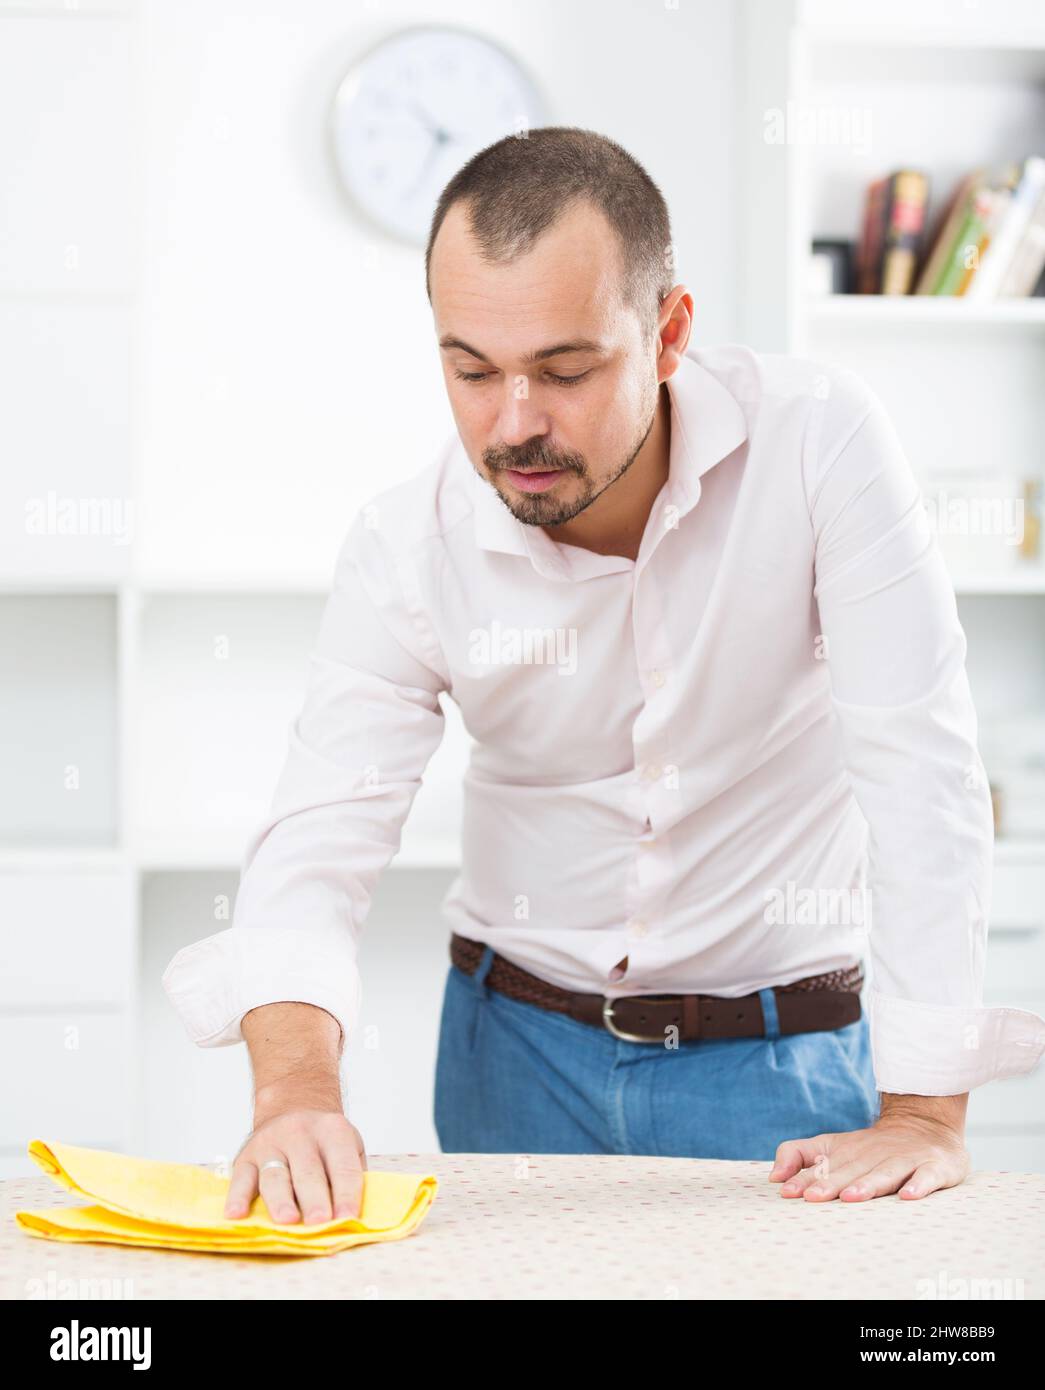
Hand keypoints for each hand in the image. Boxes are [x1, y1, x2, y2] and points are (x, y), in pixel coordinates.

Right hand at [224, 1108, 367, 1223]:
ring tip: (288, 1221)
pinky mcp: (246, 1157)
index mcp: (333, 1130)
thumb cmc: (325, 1142)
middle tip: (320, 1222)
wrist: (293, 1109)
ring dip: (281, 1201)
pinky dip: (237, 1198)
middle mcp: (300, 1134)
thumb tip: (351, 1217)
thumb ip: (351, 1177)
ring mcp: (270, 1144)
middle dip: (315, 1199)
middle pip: (308, 1172)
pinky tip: (237, 1215)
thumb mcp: (348, 1146)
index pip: (344, 1166)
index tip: (349, 1218)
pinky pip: (241, 1179)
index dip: (347, 1193)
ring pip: (275, 1177)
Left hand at [768, 1110, 969, 1201]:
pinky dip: (919, 1185)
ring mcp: (905, 1160)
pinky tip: (908, 1197)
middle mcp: (874, 1155)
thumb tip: (773, 1177)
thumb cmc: (870, 1147)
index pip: (824, 1166)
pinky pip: (927, 1176)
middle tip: (813, 1197)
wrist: (926, 1124)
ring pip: (886, 1173)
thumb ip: (798, 1155)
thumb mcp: (831, 1145)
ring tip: (851, 1197)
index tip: (787, 1192)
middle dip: (832, 1184)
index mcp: (848, 1152)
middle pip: (852, 1171)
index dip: (805, 1178)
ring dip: (869, 1185)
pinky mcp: (934, 1166)